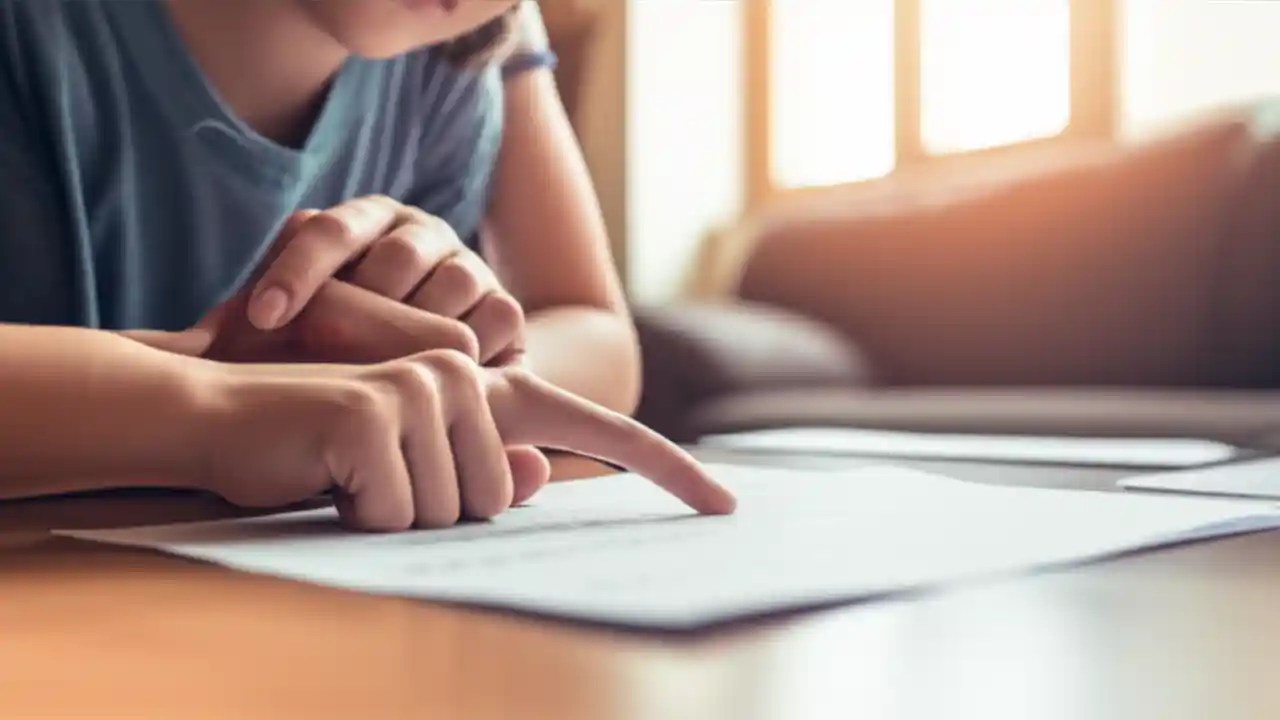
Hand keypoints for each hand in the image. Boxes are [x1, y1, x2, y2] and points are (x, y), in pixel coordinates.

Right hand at [196, 350, 735, 530]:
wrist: (228, 416)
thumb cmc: (322, 447)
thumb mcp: (413, 467)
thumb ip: (480, 468)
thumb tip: (540, 479)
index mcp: (491, 387)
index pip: (598, 430)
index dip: (668, 470)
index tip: (728, 507)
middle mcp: (471, 374)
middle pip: (496, 505)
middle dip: (432, 516)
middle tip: (371, 480)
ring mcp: (427, 387)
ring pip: (448, 514)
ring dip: (390, 515)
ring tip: (347, 472)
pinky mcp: (377, 412)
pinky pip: (395, 510)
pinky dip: (357, 510)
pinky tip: (326, 470)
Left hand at [247, 197, 525, 365]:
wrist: (428, 381)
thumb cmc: (333, 358)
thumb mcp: (280, 336)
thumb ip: (231, 330)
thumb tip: (176, 341)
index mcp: (362, 223)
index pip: (329, 230)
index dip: (297, 272)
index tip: (261, 318)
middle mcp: (417, 233)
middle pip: (398, 255)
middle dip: (369, 307)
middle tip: (333, 359)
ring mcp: (466, 266)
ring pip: (453, 280)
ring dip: (424, 330)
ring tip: (389, 378)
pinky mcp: (505, 305)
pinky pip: (498, 314)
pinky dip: (471, 347)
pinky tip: (442, 382)